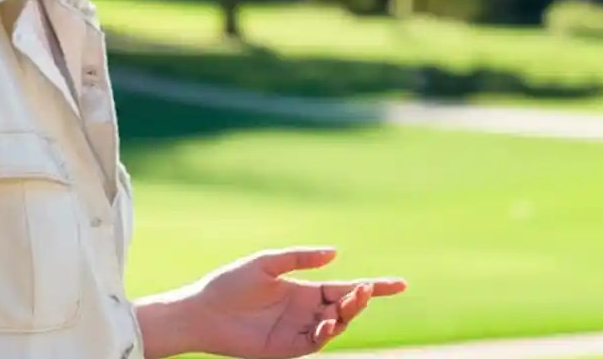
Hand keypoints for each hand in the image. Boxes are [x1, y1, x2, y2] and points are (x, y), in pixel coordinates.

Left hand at [176, 247, 406, 357]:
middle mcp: (306, 311)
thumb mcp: (267, 263)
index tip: (401, 284)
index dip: (374, 287)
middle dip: (360, 299)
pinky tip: (326, 324)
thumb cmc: (230, 283)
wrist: (202, 311)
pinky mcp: (285, 348)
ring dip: (345, 316)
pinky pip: (313, 343)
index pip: (346, 288)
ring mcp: (297, 331)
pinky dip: (325, 335)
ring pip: (335, 326)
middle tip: (366, 290)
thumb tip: (336, 253)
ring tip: (346, 303)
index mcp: (305, 290)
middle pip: (345, 307)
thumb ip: (300, 258)